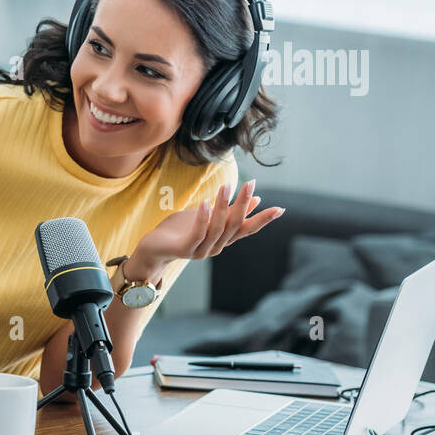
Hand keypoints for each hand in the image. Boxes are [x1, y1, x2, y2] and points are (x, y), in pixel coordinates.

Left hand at [136, 179, 283, 271]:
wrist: (154, 248)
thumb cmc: (181, 230)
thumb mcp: (208, 216)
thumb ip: (230, 210)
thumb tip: (256, 199)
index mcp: (223, 239)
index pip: (247, 229)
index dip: (263, 219)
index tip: (280, 209)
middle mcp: (216, 247)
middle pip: (234, 225)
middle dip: (243, 204)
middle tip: (251, 183)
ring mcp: (201, 250)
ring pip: (217, 228)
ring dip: (223, 206)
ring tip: (226, 186)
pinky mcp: (186, 250)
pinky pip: (197, 233)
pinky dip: (203, 218)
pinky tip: (206, 202)